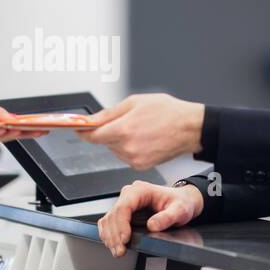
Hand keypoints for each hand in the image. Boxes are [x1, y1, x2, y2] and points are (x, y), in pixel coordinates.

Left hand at [80, 93, 204, 170]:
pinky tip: (144, 138)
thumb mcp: (135, 102)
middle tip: (124, 120)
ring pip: (115, 149)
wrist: (190, 128)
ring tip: (139, 128)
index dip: (84, 132)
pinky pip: (126, 155)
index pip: (93, 136)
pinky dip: (129, 147)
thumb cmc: (167, 112)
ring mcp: (134, 159)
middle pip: (104, 142)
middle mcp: (127, 148)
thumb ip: (109, 113)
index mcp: (123, 130)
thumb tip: (91, 120)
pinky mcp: (141, 166)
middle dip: (108, 131)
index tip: (79, 128)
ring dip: (119, 139)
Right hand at [97, 180, 203, 257]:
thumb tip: (152, 226)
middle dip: (114, 235)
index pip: (123, 207)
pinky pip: (109, 222)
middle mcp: (129, 194)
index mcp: (140, 190)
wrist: (182, 201)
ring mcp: (125, 203)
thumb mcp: (180, 210)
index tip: (125, 239)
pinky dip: (109, 234)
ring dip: (110, 237)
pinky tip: (114, 245)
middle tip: (120, 251)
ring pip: (108, 219)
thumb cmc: (180, 203)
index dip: (121, 224)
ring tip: (118, 251)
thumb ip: (167, 217)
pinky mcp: (123, 212)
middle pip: (113, 215)